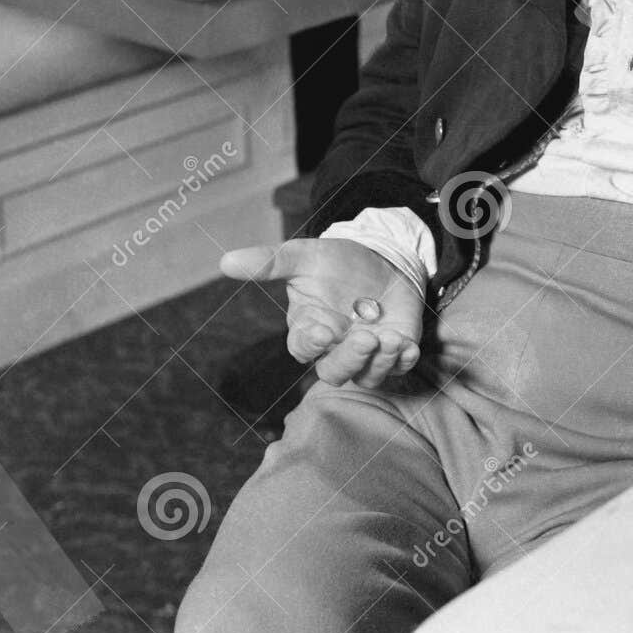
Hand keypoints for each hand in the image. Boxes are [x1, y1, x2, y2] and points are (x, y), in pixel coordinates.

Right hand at [219, 238, 424, 387]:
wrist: (380, 259)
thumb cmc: (336, 263)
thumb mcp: (305, 256)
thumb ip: (270, 262)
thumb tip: (225, 261)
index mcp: (309, 330)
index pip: (303, 348)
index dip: (312, 343)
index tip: (323, 331)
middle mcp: (335, 349)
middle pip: (335, 371)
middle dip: (350, 358)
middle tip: (365, 337)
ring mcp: (366, 354)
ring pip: (368, 375)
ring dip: (380, 362)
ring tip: (390, 339)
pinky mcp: (395, 351)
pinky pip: (400, 367)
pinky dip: (404, 359)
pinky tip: (407, 345)